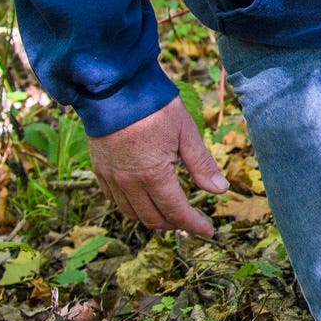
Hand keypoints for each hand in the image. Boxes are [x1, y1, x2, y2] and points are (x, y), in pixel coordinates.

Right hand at [88, 98, 228, 237]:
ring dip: (153, 218)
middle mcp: (129, 182)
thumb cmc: (154, 106)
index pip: (176, 212)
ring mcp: (111, 178)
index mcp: (154, 175)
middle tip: (193, 221)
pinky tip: (146, 199)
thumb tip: (220, 190)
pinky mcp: (100, 170)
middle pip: (153, 218)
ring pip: (132, 214)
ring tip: (172, 212)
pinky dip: (133, 207)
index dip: (194, 224)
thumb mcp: (186, 132)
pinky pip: (116, 200)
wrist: (115, 89)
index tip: (208, 231)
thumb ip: (202, 165)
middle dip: (175, 224)